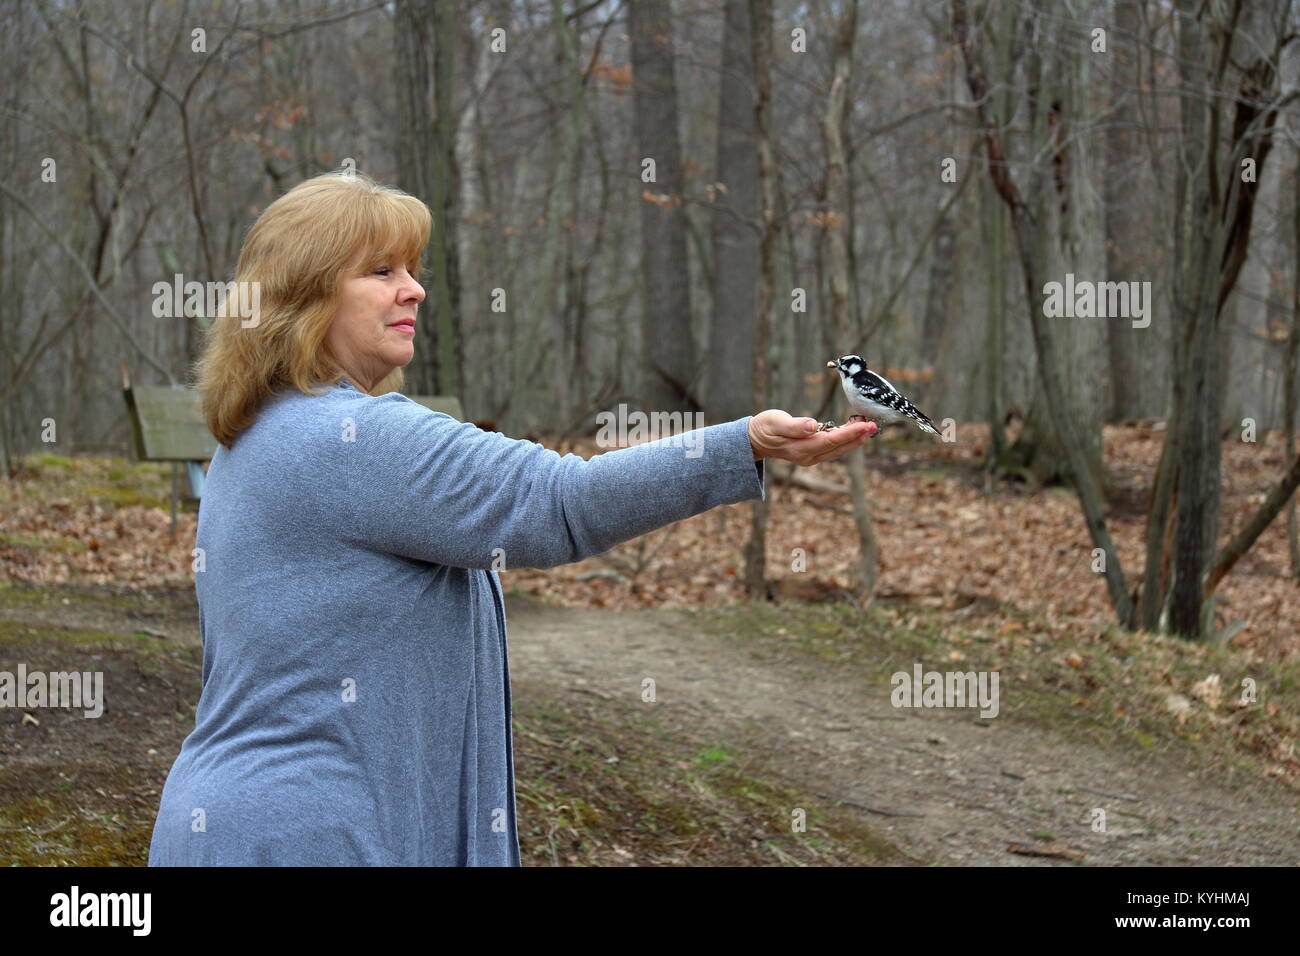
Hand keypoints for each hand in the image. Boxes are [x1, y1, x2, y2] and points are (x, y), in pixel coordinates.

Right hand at [748, 409, 876, 464]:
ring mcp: (810, 457)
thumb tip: (813, 425)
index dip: (849, 434)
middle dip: (857, 437)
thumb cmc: (764, 427)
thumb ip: (794, 425)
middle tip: (874, 425)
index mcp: (801, 448)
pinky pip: (832, 448)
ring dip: (854, 439)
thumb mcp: (775, 422)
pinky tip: (852, 430)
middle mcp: (808, 456)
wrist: (754, 440)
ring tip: (867, 427)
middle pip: (838, 448)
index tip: (865, 425)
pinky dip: (845, 440)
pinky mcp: (811, 454)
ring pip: (838, 450)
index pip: (831, 441)